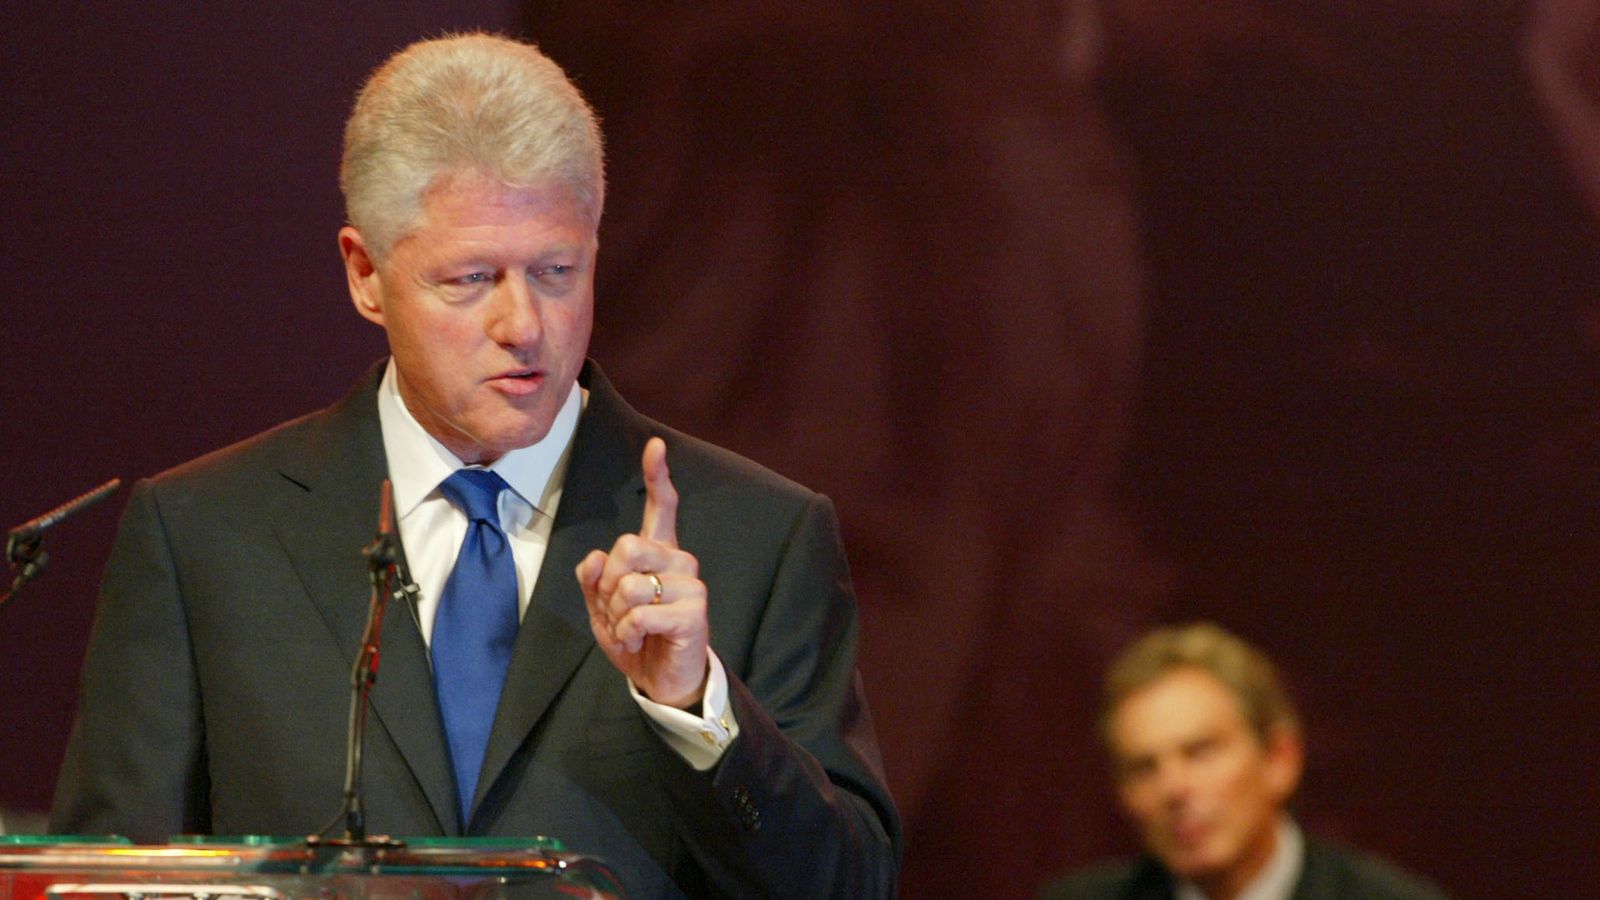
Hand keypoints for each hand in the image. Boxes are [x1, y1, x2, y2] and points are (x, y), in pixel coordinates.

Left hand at [575, 437, 709, 707]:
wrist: (662, 682)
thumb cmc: (636, 640)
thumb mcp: (602, 610)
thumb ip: (593, 581)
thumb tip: (595, 558)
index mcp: (658, 554)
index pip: (662, 508)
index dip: (658, 475)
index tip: (656, 446)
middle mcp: (679, 561)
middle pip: (627, 546)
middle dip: (607, 585)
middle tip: (617, 611)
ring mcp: (691, 584)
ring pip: (630, 583)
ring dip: (616, 614)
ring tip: (630, 629)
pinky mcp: (695, 612)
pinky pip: (641, 612)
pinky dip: (628, 631)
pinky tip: (639, 639)